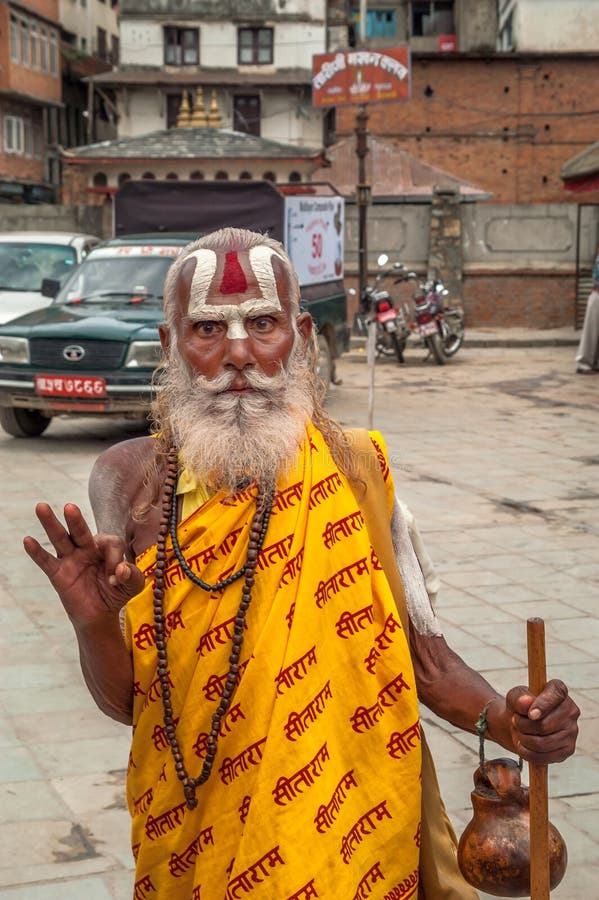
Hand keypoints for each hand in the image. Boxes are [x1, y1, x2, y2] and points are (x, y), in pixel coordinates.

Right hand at [24, 502, 145, 627]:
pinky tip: (28, 540)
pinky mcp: (58, 574)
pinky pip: (46, 561)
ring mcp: (71, 559)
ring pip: (60, 538)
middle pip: (80, 530)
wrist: (100, 614)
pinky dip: (37, 552)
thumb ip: (132, 576)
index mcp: (106, 546)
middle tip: (70, 507)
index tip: (117, 577)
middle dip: (75, 520)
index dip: (116, 559)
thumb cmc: (116, 592)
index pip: (111, 543)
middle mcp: (87, 548)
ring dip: (50, 524)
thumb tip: (121, 570)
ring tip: (41, 507)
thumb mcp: (133, 585)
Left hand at [505, 680, 578, 764]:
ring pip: (543, 743)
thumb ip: (518, 698)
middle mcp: (571, 710)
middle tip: (516, 722)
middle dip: (523, 726)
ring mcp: (572, 731)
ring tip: (519, 732)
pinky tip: (523, 745)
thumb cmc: (520, 707)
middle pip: (545, 725)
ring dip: (524, 739)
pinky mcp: (568, 749)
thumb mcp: (514, 697)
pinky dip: (528, 753)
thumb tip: (526, 703)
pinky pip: (545, 757)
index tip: (530, 714)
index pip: (556, 694)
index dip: (542, 705)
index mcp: (559, 691)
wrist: (521, 724)